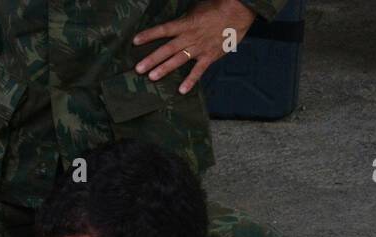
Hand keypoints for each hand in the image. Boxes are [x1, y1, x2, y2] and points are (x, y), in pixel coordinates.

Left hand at [133, 0, 256, 93]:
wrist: (240, 12)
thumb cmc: (216, 8)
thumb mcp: (197, 9)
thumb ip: (183, 19)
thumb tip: (169, 24)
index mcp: (187, 24)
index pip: (164, 29)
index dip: (150, 35)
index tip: (135, 41)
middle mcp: (191, 37)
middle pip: (168, 49)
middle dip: (152, 59)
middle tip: (138, 69)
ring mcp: (200, 48)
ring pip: (179, 60)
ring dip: (165, 69)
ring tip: (152, 77)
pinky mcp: (210, 56)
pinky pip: (199, 70)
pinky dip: (191, 80)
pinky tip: (181, 90)